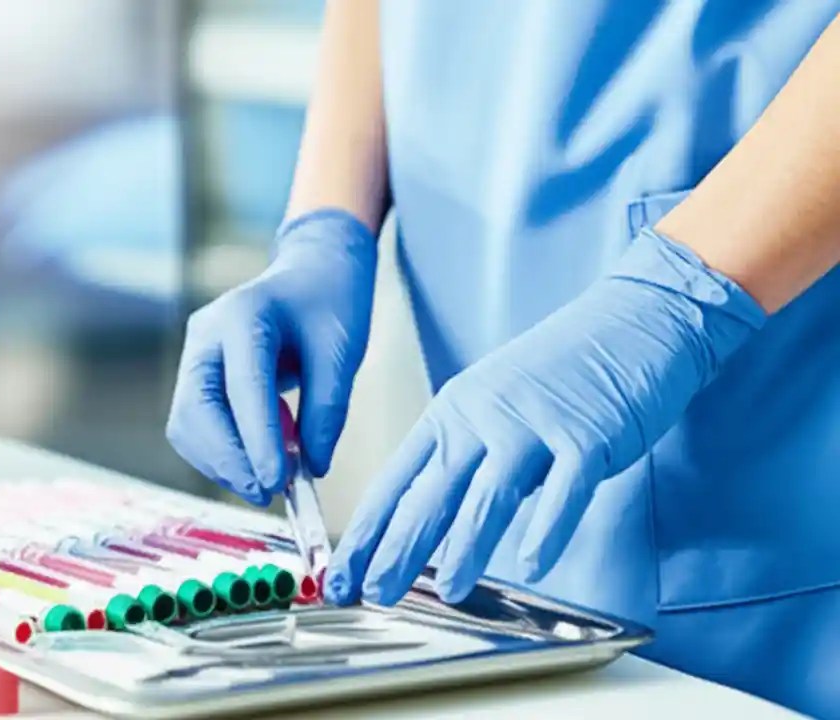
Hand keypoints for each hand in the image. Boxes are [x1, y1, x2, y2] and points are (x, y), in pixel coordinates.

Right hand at [167, 209, 376, 504]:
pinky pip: (195, 427)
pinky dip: (221, 455)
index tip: (278, 483)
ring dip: (223, 463)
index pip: (243, 386)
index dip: (257, 440)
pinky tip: (258, 461)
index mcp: (244, 314)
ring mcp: (194, 355)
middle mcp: (206, 334)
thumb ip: (327, 410)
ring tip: (271, 480)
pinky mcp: (196, 377)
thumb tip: (311, 469)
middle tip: (270, 492)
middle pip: (197, 410)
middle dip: (229, 460)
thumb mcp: (343, 351)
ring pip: (187, 425)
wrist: (311, 271)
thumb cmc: (331, 303)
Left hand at [325, 229, 766, 605]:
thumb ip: (467, 461)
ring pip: (489, 495)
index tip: (343, 572)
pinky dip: (549, 529)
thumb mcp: (492, 407)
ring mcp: (534, 425)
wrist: (635, 317)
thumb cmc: (561, 371)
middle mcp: (482, 418)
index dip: (367, 531)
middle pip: (431, 493)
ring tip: (447, 591)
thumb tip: (436, 527)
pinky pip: (565, 490)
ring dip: (466, 548)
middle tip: (374, 592)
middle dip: (397, 548)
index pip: (396, 481)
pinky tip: (533, 564)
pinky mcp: (589, 435)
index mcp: (450, 414)